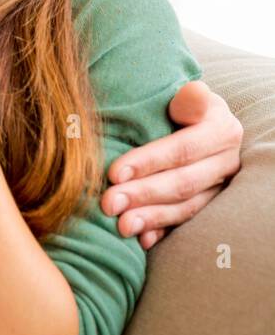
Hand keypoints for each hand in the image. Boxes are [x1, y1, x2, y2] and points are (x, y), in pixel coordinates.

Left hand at [101, 80, 242, 248]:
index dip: (148, 162)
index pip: (182, 149)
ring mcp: (219, 188)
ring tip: (121, 226)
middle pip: (182, 183)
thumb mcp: (186, 96)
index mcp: (222, 131)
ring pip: (186, 208)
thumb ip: (189, 98)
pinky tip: (141, 241)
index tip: (113, 173)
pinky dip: (162, 232)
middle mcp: (226, 162)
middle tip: (109, 204)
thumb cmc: (177, 106)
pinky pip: (186, 225)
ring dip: (152, 218)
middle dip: (143, 195)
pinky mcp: (208, 207)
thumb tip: (193, 93)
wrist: (190, 122)